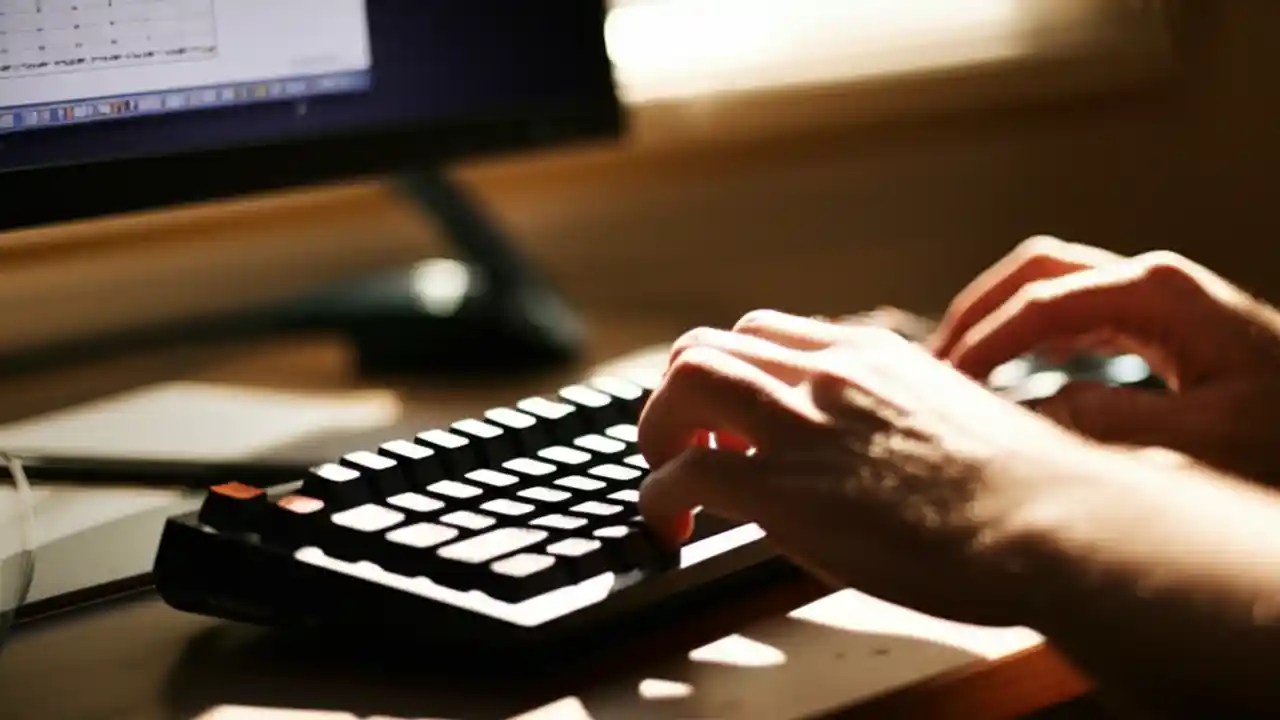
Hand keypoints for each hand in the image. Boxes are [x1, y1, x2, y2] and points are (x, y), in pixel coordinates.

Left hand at [636, 311, 1093, 625]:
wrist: (1050, 523)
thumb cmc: (1029, 490)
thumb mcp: (960, 419)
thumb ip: (903, 414)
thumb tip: (881, 447)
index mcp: (874, 354)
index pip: (768, 334)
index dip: (736, 374)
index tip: (734, 418)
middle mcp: (830, 373)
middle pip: (712, 343)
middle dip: (683, 393)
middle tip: (692, 443)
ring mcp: (803, 424)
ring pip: (686, 380)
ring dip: (659, 429)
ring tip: (669, 475)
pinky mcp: (782, 489)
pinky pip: (683, 472)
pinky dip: (658, 494)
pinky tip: (671, 525)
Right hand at [929, 236, 1279, 483]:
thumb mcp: (1205, 437)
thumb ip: (1110, 421)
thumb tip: (1025, 413)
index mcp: (1158, 293)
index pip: (1042, 302)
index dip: (984, 340)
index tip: (943, 383)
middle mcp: (1151, 281)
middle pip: (1037, 270)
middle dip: (978, 310)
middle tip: (933, 361)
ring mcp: (1153, 297)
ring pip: (1050, 283)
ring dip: (998, 317)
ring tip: (955, 364)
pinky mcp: (1156, 323)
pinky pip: (1072, 311)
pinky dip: (1027, 334)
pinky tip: (1005, 370)